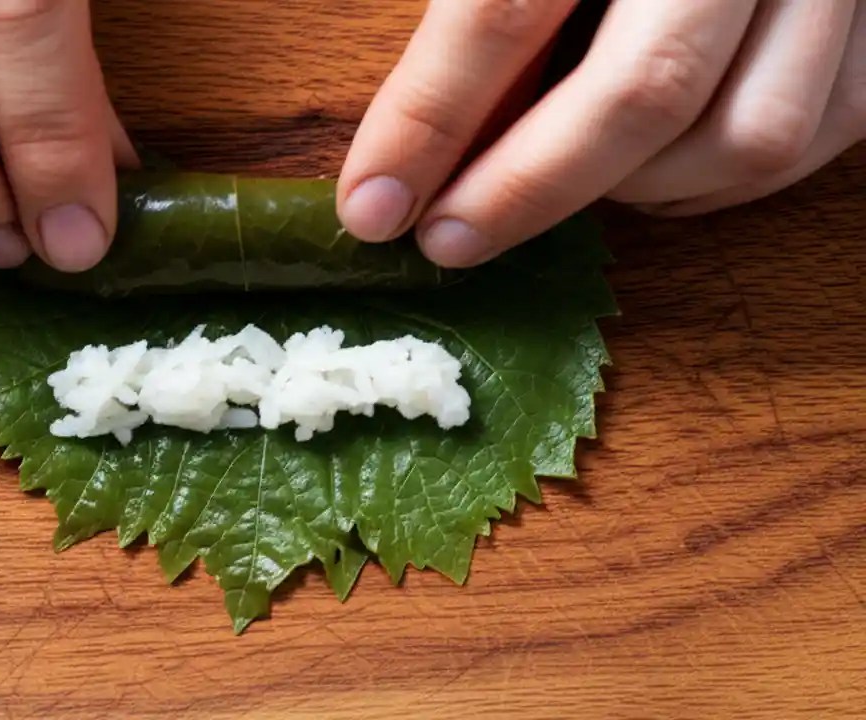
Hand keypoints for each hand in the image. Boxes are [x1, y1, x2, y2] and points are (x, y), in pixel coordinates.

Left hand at [337, 0, 865, 267]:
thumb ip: (478, 12)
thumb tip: (406, 151)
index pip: (504, 10)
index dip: (428, 122)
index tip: (371, 208)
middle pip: (644, 86)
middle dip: (527, 189)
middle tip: (446, 241)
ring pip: (747, 136)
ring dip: (633, 191)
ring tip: (557, 184)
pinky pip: (810, 140)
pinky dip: (708, 182)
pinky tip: (642, 171)